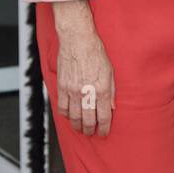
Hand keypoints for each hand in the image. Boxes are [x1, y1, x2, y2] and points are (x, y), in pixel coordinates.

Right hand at [53, 6, 114, 136]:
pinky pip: (62, 107)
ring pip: (74, 117)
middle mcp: (87, 93)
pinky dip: (66, 115)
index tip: (104, 133)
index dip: (104, 128)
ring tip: (81, 128)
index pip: (103, 117)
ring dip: (78, 126)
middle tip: (92, 132)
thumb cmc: (95, 52)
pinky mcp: (62, 86)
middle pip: (88, 121)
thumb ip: (111, 91)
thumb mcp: (110, 71)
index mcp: (102, 89)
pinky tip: (69, 116)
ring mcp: (73, 91)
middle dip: (91, 130)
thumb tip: (112, 107)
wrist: (77, 39)